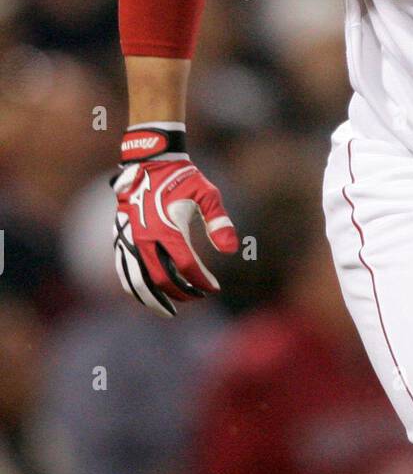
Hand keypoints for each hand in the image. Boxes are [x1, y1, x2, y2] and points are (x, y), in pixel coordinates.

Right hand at [113, 149, 237, 317]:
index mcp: (167, 229)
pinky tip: (146, 296)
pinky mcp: (120, 239)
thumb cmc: (183, 179)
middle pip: (163, 279)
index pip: (186, 267)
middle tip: (198, 297)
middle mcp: (145, 239)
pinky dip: (134, 288)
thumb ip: (219, 221)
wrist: (149, 163)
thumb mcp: (207, 194)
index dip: (201, 281)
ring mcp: (130, 240)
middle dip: (181, 293)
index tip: (214, 288)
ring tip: (169, 310)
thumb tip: (230, 250)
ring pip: (138, 282)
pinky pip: (123, 271)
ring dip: (154, 299)